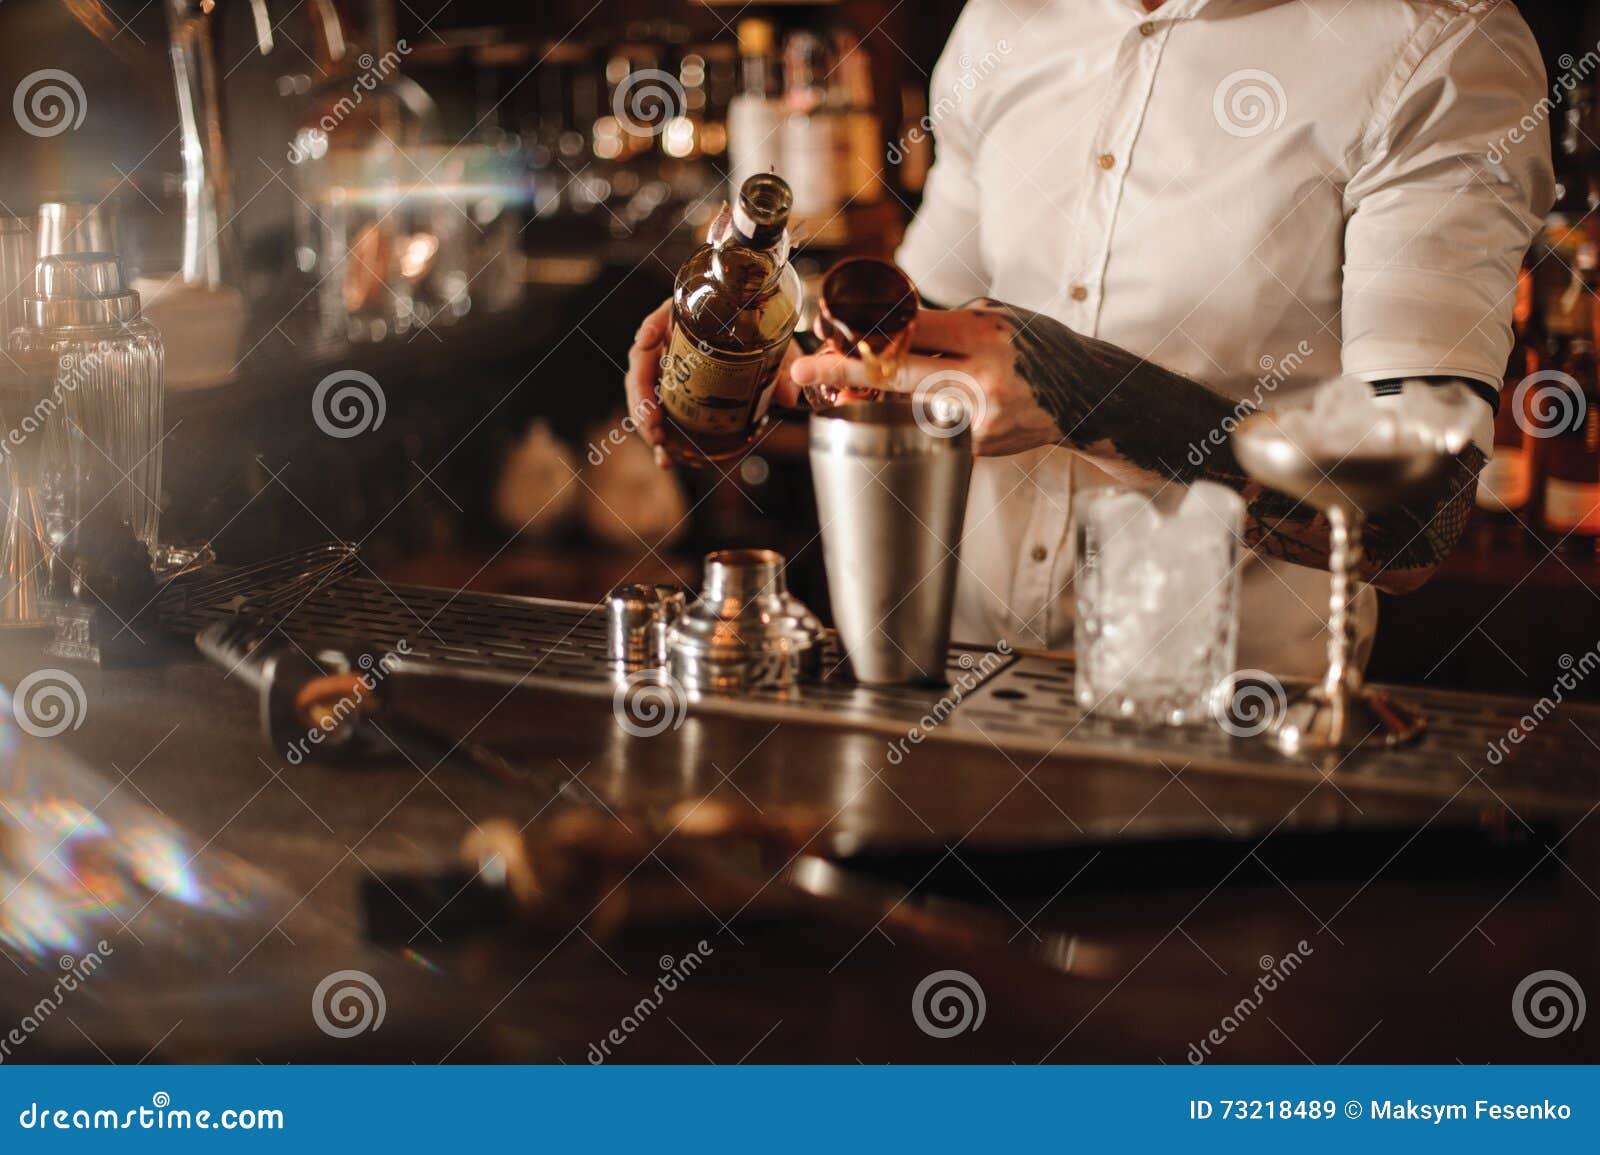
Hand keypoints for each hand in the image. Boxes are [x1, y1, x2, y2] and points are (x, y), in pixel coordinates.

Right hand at [624, 298, 805, 469]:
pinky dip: (660, 440)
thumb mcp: (777, 348)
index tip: (647, 341)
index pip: (663, 315)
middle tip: (654, 420)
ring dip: (644, 417)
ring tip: (658, 442)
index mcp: (692, 319)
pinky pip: (658, 415)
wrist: (766, 352)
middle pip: (642, 360)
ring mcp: (668, 369)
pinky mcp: (672, 395)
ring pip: (642, 390)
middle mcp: (672, 341)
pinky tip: (665, 459)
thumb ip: (783, 366)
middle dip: (641, 392)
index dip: (651, 327)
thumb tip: (786, 396)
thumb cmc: (765, 340)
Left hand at [788, 303, 1066, 455]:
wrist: (1085, 394)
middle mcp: (983, 374)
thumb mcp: (998, 317)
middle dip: (845, 370)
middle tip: (802, 369)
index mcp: (984, 332)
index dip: (865, 332)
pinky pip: (934, 430)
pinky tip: (940, 412)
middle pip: (899, 372)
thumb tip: (888, 327)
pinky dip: (925, 420)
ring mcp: (982, 415)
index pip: (911, 329)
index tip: (826, 332)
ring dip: (878, 401)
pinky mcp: (983, 445)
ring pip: (909, 407)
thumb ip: (947, 323)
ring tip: (858, 393)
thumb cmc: (1037, 348)